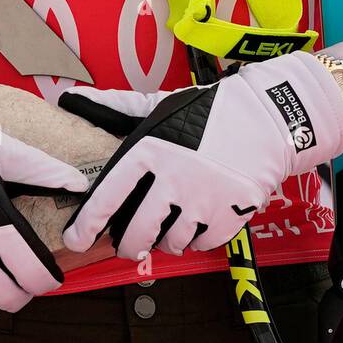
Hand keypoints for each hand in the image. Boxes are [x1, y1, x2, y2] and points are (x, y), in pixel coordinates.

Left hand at [58, 51, 342, 261]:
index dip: (89, 223)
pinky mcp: (228, 218)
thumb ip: (118, 108)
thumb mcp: (162, 106)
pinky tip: (198, 217)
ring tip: (172, 219)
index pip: (110, 195)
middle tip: (130, 243)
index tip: (76, 239)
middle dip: (128, 244)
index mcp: (151, 149)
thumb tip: (74, 98)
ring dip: (165, 238)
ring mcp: (202, 201)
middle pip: (137, 233)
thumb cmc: (210, 113)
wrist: (268, 120)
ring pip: (169, 243)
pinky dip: (195, 237)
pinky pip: (199, 244)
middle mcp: (174, 178)